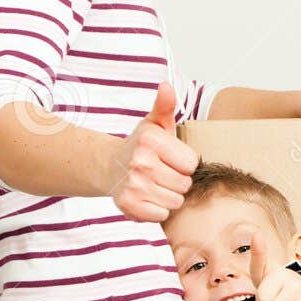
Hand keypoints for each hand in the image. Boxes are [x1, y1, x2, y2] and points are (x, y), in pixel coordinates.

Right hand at [107, 81, 197, 221]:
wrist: (109, 167)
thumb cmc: (140, 146)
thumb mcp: (154, 123)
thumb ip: (165, 106)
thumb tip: (167, 86)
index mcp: (151, 140)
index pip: (192, 163)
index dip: (184, 163)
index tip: (170, 159)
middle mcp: (141, 162)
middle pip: (185, 184)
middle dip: (177, 181)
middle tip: (162, 173)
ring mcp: (133, 185)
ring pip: (175, 201)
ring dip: (168, 196)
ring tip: (154, 185)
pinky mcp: (128, 205)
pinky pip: (162, 215)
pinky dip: (157, 210)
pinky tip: (147, 197)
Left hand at [245, 228, 300, 300]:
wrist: (297, 290)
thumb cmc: (273, 282)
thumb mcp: (261, 271)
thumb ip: (258, 255)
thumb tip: (257, 232)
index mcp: (281, 274)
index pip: (263, 298)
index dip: (263, 298)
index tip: (267, 290)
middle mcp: (296, 285)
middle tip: (275, 300)